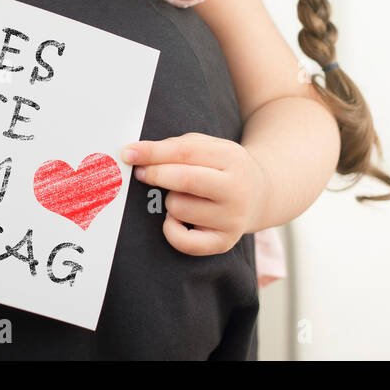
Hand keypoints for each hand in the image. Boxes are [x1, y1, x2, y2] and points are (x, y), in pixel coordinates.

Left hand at [121, 133, 269, 255]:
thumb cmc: (223, 168)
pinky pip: (185, 242)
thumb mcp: (210, 147)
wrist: (260, 194)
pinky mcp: (225, 242)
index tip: (128, 153)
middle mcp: (236, 190)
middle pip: (184, 180)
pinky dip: (171, 230)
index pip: (185, 152)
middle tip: (141, 173)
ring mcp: (232, 218)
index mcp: (232, 158)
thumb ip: (179, 147)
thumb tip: (138, 154)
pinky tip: (176, 219)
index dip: (152, 152)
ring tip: (181, 196)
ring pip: (178, 208)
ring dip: (169, 200)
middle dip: (155, 174)